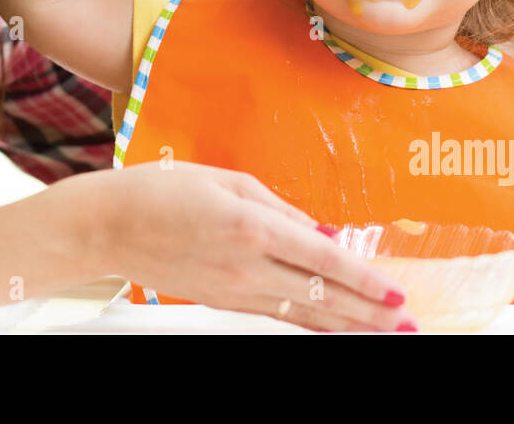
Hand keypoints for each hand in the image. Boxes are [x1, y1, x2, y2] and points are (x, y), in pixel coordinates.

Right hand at [95, 162, 417, 330]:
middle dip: (368, 314)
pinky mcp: (220, 301)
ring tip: (380, 334)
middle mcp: (247, 265)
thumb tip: (320, 230)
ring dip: (345, 325)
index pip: (323, 259)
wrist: (107, 226)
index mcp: (252, 225)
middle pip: (321, 296)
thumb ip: (279, 205)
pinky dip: (308, 323)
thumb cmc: (161, 190)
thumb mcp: (226, 179)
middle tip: (405, 326)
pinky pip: (274, 315)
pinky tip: (329, 328)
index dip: (364, 279)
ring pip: (302, 313)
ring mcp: (232, 289)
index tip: (396, 294)